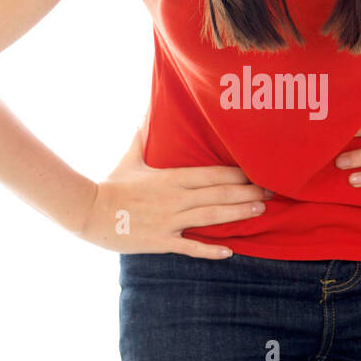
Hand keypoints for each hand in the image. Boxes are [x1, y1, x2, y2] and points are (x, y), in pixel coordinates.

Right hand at [78, 126, 271, 256]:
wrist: (89, 212)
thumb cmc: (112, 183)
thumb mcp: (131, 156)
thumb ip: (143, 133)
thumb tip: (147, 108)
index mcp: (170, 178)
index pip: (211, 174)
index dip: (236, 174)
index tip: (257, 171)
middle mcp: (174, 199)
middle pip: (218, 194)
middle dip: (247, 192)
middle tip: (271, 191)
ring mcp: (169, 222)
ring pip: (210, 217)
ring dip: (238, 214)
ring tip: (261, 210)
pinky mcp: (161, 242)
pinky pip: (190, 247)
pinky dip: (210, 250)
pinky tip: (230, 252)